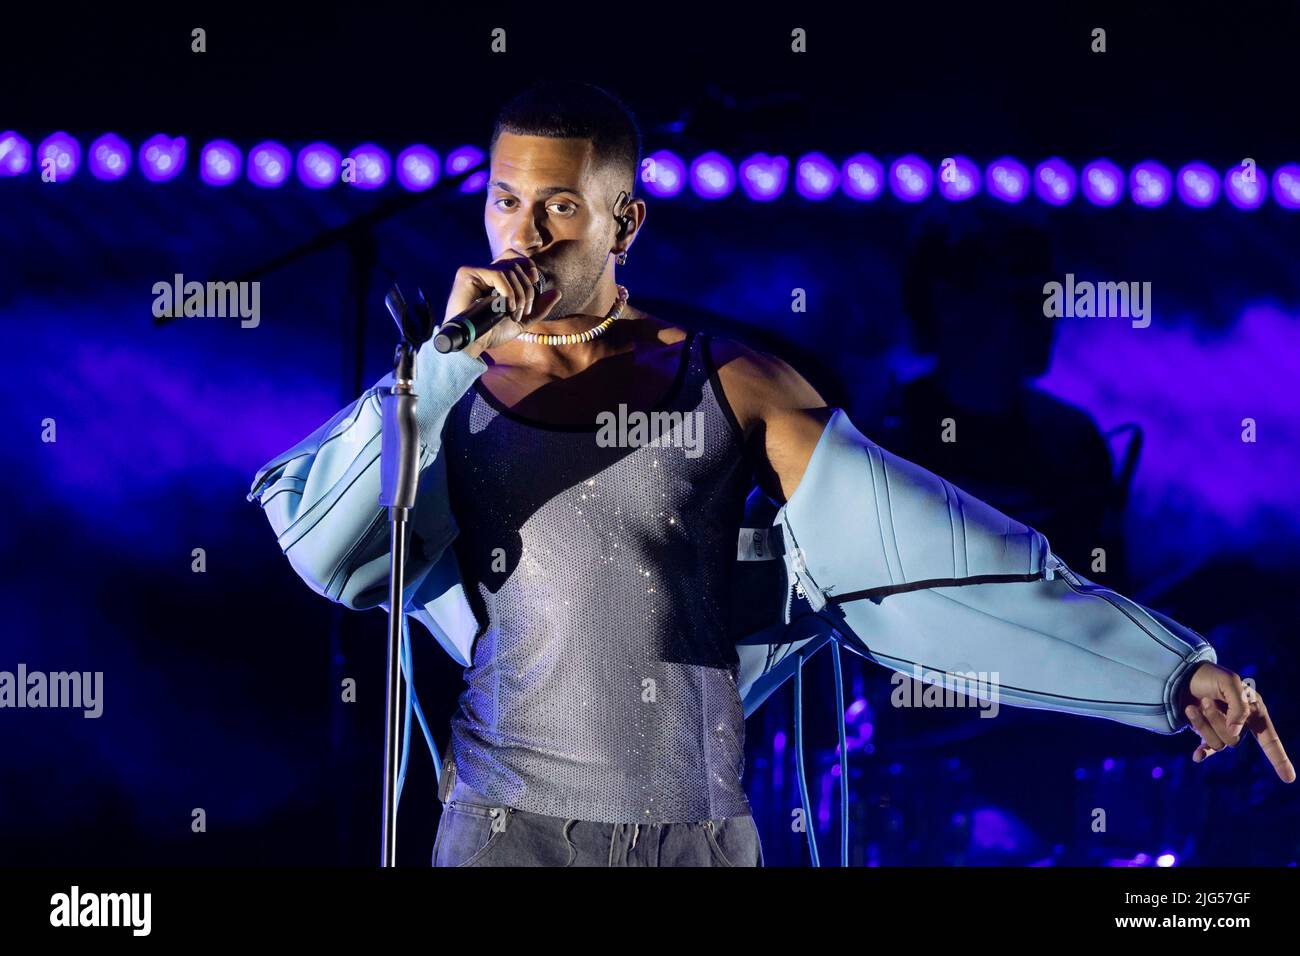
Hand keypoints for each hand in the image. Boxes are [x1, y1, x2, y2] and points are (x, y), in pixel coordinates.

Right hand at [442, 254, 563, 358]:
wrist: (473, 344)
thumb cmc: (492, 333)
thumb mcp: (522, 320)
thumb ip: (539, 307)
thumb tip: (557, 292)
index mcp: (496, 280)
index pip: (515, 258)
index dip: (528, 266)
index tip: (535, 281)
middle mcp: (485, 273)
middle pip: (515, 262)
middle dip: (527, 287)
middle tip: (524, 309)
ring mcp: (476, 272)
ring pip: (508, 269)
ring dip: (519, 294)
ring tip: (514, 313)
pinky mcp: (467, 274)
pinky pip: (498, 274)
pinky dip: (508, 291)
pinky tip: (506, 307)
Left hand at [1180, 662, 1293, 781]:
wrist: (1181, 675)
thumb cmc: (1210, 676)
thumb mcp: (1229, 683)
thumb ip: (1238, 707)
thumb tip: (1235, 732)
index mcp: (1253, 710)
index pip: (1269, 738)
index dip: (1279, 758)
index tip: (1289, 778)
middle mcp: (1241, 723)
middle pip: (1234, 739)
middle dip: (1216, 720)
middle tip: (1205, 700)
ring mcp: (1223, 730)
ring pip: (1218, 743)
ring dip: (1202, 724)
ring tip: (1192, 706)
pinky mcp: (1206, 733)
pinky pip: (1208, 749)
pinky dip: (1203, 752)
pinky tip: (1196, 756)